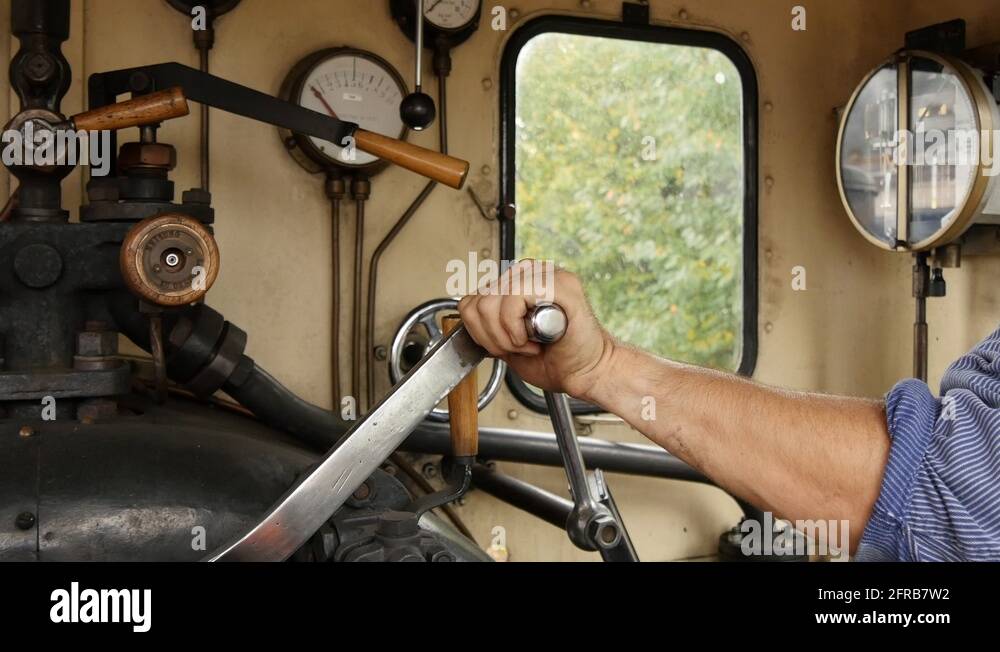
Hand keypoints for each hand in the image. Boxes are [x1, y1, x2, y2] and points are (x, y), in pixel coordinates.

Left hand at [458, 261, 616, 399]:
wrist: (586, 374)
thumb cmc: (554, 360)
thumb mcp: (505, 342)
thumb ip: (486, 323)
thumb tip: (465, 310)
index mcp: (516, 282)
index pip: (470, 300)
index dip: (479, 332)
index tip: (503, 347)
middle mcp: (529, 272)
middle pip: (477, 302)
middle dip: (492, 338)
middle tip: (518, 348)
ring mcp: (545, 273)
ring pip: (491, 300)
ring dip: (506, 336)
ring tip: (529, 344)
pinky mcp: (559, 283)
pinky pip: (513, 298)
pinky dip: (517, 329)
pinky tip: (536, 339)